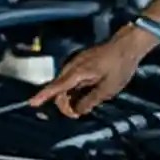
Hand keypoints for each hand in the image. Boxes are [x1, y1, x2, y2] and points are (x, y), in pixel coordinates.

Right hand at [27, 33, 144, 117]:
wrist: (128, 45)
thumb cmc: (120, 66)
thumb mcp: (108, 89)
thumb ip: (90, 101)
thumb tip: (77, 110)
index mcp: (77, 72)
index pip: (56, 87)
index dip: (43, 96)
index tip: (31, 103)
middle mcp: (72, 66)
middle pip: (59, 89)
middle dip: (64, 104)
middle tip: (78, 114)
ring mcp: (77, 63)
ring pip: (65, 84)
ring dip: (70, 97)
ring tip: (85, 105)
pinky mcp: (82, 62)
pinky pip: (72, 79)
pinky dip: (75, 89)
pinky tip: (87, 94)